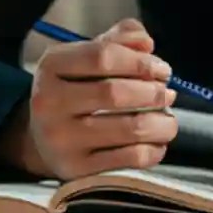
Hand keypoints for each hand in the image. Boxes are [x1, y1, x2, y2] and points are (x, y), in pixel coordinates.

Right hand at [0, 19, 178, 179]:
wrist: (44, 140)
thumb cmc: (77, 90)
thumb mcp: (88, 58)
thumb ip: (120, 41)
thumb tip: (146, 43)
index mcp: (51, 66)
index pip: (102, 56)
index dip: (141, 61)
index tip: (162, 69)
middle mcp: (49, 103)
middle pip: (115, 93)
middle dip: (153, 93)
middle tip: (167, 94)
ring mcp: (61, 140)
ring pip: (130, 128)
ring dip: (162, 122)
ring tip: (168, 119)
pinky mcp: (77, 171)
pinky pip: (131, 159)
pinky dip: (155, 148)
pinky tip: (157, 141)